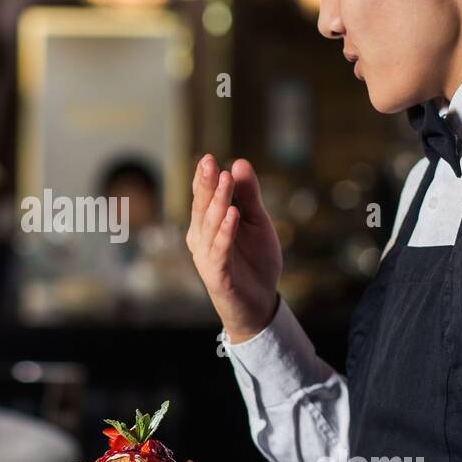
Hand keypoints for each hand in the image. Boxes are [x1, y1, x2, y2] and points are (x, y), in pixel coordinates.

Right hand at [186, 154, 282, 343]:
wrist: (260, 302)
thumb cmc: (255, 261)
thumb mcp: (257, 223)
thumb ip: (249, 196)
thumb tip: (239, 163)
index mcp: (208, 225)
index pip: (203, 197)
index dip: (204, 178)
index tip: (208, 158)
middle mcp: (201, 238)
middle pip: (203, 207)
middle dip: (207, 184)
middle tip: (210, 162)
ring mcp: (207, 256)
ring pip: (211, 225)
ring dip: (219, 202)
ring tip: (226, 180)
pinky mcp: (217, 274)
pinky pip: (221, 250)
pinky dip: (226, 232)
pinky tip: (233, 214)